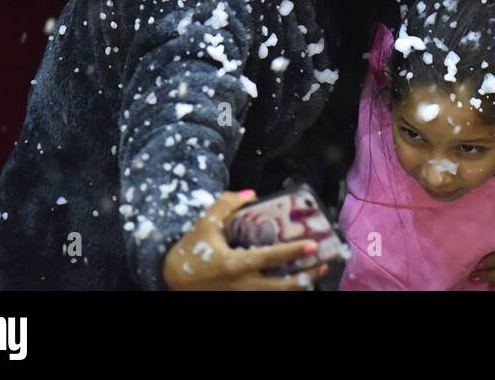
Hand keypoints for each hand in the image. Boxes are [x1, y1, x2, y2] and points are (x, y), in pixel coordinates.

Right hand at [162, 190, 325, 290]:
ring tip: (314, 275)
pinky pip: (266, 299)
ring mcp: (241, 297)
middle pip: (281, 287)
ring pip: (277, 296)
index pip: (270, 258)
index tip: (313, 246)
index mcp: (234, 264)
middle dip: (306, 278)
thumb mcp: (204, 224)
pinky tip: (294, 283)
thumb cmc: (190, 252)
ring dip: (298, 287)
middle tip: (322, 265)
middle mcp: (241, 285)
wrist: (172, 279)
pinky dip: (282, 291)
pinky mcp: (239, 301)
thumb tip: (250, 194)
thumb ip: (226, 205)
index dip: (293, 252)